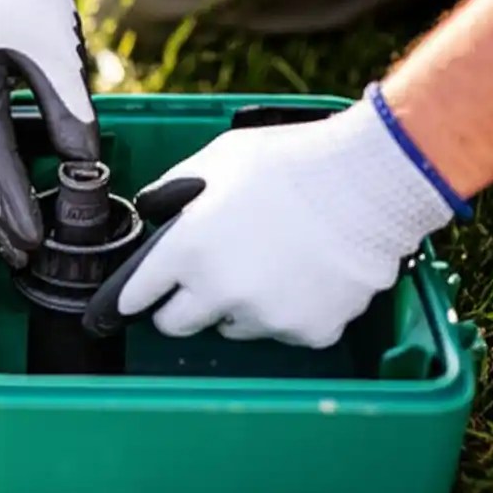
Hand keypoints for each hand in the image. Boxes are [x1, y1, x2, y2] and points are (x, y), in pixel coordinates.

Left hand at [86, 94, 457, 347]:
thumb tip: (150, 212)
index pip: (136, 295)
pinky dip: (292, 312)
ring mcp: (265, 317)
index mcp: (186, 250)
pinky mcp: (308, 332)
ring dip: (239, 305)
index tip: (119, 310)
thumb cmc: (291, 162)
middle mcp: (218, 291)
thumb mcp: (216, 160)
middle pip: (176, 324)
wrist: (373, 180)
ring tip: (272, 261)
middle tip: (203, 280)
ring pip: (232, 326)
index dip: (128, 299)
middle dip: (181, 306)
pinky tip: (308, 274)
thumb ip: (173, 193)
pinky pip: (286, 330)